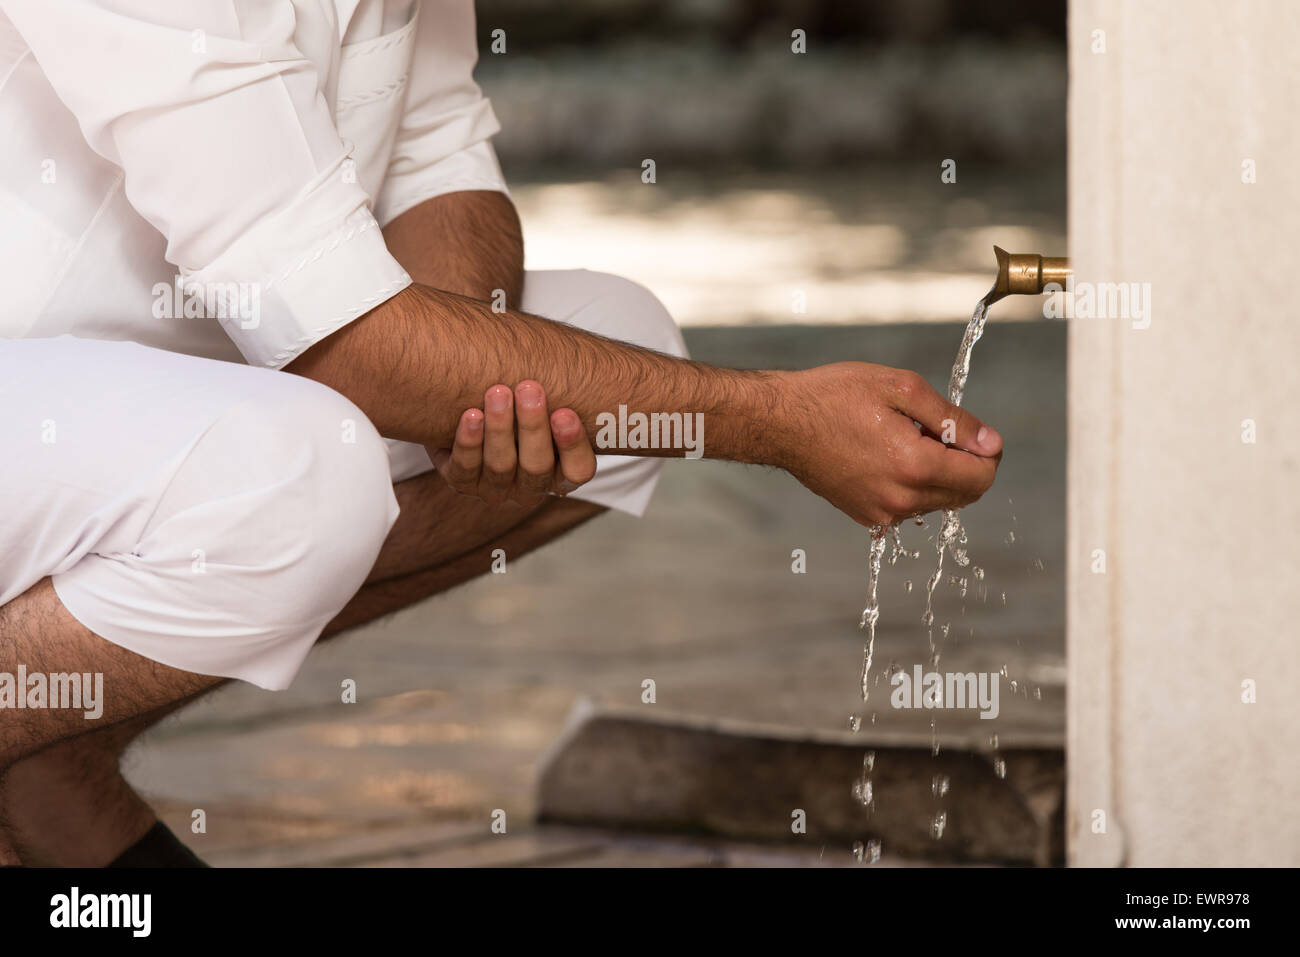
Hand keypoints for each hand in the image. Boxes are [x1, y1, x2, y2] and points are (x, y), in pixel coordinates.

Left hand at [430, 380, 596, 506]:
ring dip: (500, 428)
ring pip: (501, 466)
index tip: (565, 413)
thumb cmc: (518, 405)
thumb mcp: (544, 402)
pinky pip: (465, 469)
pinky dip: (469, 441)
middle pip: (537, 467)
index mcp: (560, 472)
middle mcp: (530, 486)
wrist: (464, 414)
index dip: (572, 446)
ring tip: (498, 392)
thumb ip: (558, 392)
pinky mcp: (463, 483)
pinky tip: (471, 415)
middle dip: (533, 427)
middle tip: (529, 389)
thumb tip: (571, 355)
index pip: (578, 470)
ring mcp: (496, 489)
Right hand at [778, 362, 1002, 526]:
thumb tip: (990, 443)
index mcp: (914, 467)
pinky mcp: (866, 517)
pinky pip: (909, 506)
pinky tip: (885, 457)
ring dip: (937, 473)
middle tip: (933, 431)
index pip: (982, 477)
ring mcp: (882, 514)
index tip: (970, 431)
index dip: (987, 451)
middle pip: (966, 494)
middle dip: (964, 463)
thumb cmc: (834, 397)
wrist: (781, 423)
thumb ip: (953, 419)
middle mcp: (901, 500)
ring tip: (903, 440)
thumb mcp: (901, 388)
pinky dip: (911, 484)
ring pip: (938, 501)